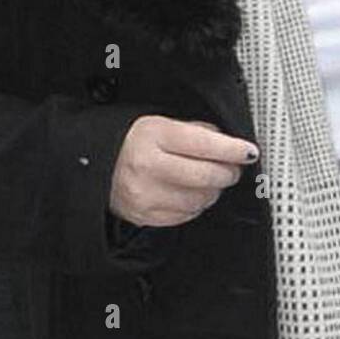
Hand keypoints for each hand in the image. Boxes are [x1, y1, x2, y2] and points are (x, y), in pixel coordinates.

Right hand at [109, 116, 258, 227]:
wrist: (91, 165)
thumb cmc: (128, 141)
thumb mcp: (157, 123)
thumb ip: (192, 131)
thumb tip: (226, 143)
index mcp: (153, 136)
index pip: (204, 144)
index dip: (232, 149)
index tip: (248, 152)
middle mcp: (148, 166)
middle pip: (206, 176)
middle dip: (228, 173)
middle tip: (233, 168)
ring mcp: (146, 194)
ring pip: (200, 199)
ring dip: (213, 191)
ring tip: (208, 180)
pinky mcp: (145, 215)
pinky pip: (186, 215)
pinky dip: (196, 205)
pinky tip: (191, 194)